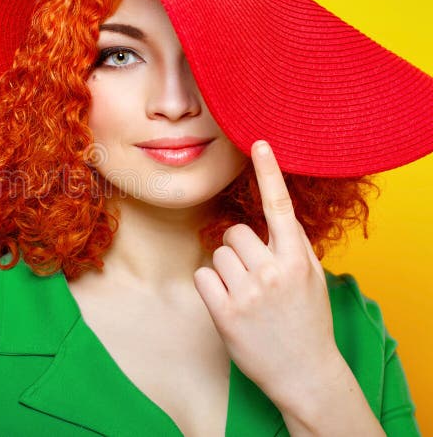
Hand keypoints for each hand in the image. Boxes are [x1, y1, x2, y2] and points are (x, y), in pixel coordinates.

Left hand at [193, 140, 341, 409]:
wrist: (304, 372)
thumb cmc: (306, 321)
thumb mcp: (311, 280)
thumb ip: (291, 248)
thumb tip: (269, 219)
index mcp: (297, 259)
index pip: (280, 207)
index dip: (268, 172)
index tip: (258, 142)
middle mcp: (273, 271)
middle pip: (235, 232)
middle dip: (239, 249)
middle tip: (254, 277)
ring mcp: (248, 292)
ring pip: (217, 254)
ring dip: (225, 270)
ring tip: (245, 296)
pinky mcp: (225, 312)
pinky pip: (203, 277)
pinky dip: (211, 287)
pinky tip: (228, 305)